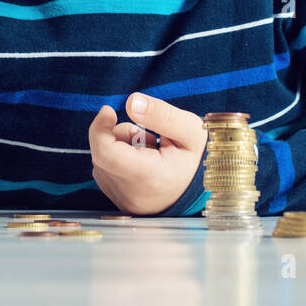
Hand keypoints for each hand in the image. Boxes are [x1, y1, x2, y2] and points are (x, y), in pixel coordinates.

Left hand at [88, 93, 207, 215]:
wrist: (206, 189)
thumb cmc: (198, 158)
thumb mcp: (191, 130)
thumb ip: (162, 114)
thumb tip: (131, 102)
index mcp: (151, 177)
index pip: (106, 153)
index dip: (99, 128)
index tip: (108, 110)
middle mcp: (133, 195)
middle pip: (103, 154)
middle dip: (119, 135)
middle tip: (149, 136)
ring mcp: (125, 202)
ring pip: (101, 163)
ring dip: (119, 148)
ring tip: (149, 151)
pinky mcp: (120, 203)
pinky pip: (105, 174)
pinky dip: (117, 162)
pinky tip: (141, 163)